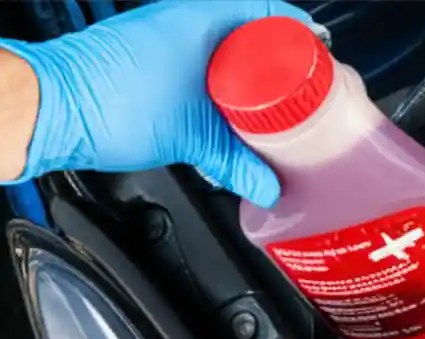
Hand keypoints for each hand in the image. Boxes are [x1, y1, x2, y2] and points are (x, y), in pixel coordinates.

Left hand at [0, 0, 308, 205]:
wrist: (53, 109)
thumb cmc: (108, 102)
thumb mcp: (190, 137)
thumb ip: (236, 163)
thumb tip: (269, 187)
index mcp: (202, 17)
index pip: (270, 11)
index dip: (302, 33)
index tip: (323, 54)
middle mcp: (184, 17)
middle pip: (252, 30)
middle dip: (281, 57)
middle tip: (307, 84)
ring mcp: (166, 34)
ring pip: (226, 47)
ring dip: (252, 70)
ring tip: (277, 101)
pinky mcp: (152, 56)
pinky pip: (203, 61)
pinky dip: (223, 80)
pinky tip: (234, 108)